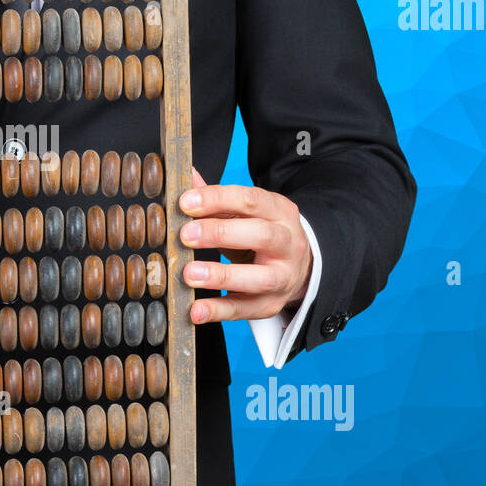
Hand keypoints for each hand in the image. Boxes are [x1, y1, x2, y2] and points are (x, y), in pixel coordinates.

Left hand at [177, 169, 311, 323]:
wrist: (300, 266)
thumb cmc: (262, 233)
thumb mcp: (246, 212)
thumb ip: (217, 198)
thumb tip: (186, 175)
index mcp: (279, 212)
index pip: (250, 200)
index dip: (217, 199)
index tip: (185, 203)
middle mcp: (287, 243)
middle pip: (260, 235)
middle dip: (220, 233)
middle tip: (185, 236)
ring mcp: (283, 277)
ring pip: (259, 278)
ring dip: (222, 276)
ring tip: (189, 275)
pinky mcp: (271, 304)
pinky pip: (246, 309)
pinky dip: (219, 311)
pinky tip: (196, 310)